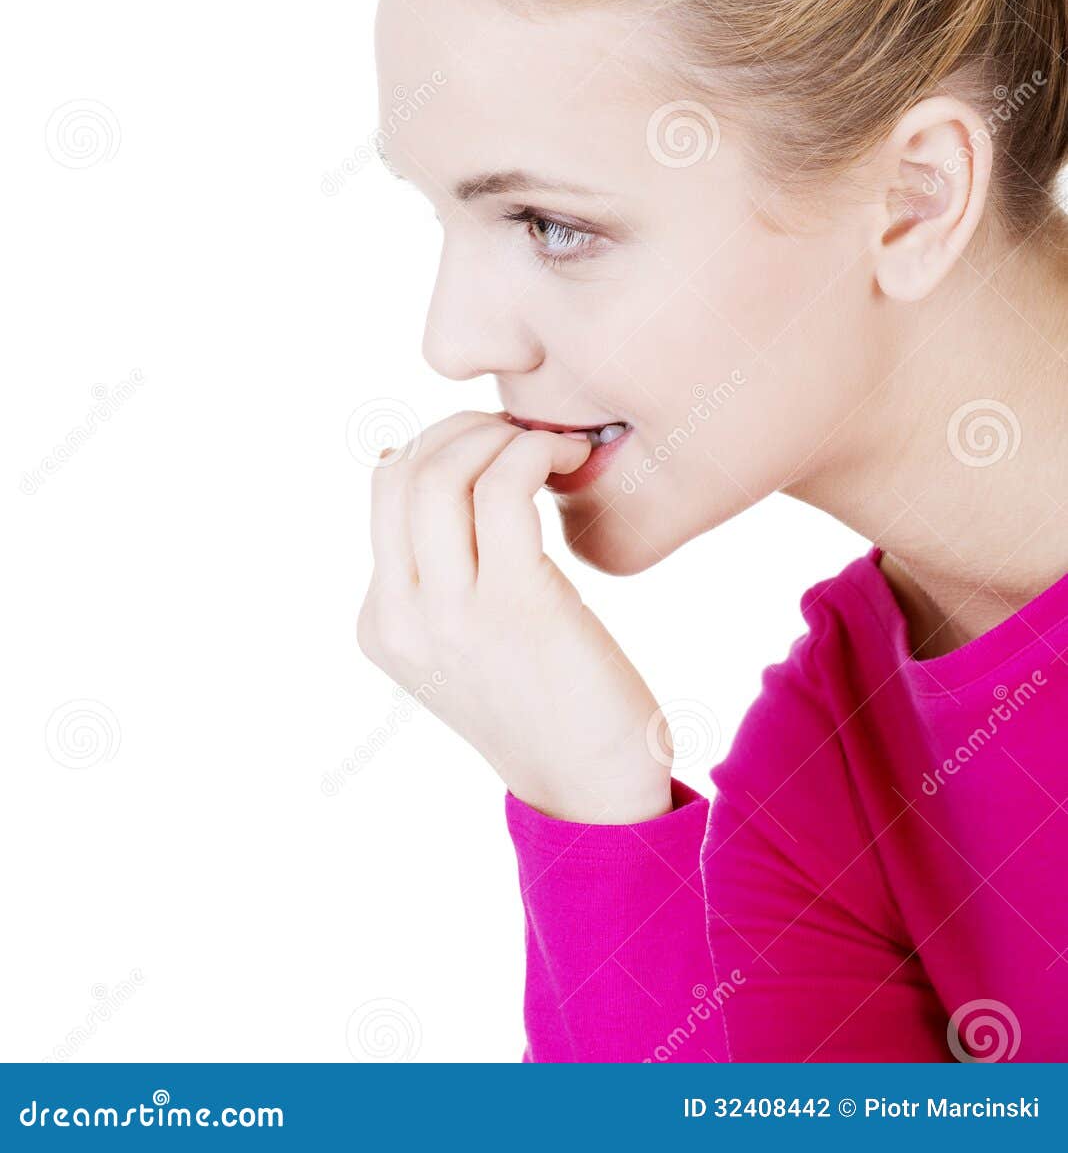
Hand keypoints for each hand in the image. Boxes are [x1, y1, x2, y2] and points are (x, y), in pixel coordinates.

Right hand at [357, 410, 674, 822]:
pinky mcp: (512, 607)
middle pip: (402, 471)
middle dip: (465, 428)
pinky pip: (505, 489)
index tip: (497, 443)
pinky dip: (536, 453)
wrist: (592, 788)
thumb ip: (442, 570)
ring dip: (503, 436)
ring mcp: (448, 616)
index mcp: (382, 622)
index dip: (443, 443)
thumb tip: (420, 461)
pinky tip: (571, 459)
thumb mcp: (467, 639)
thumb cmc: (546, 701)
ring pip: (443, 473)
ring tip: (551, 445)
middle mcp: (400, 619)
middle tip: (522, 433)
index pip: (386, 489)